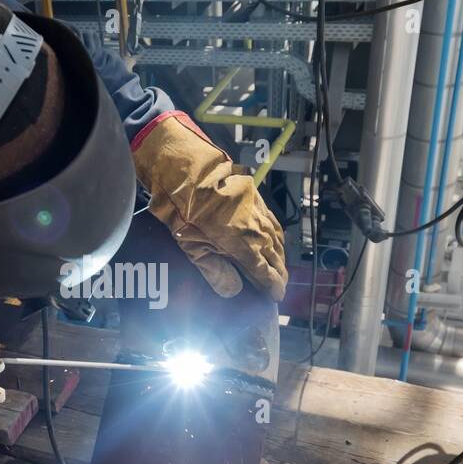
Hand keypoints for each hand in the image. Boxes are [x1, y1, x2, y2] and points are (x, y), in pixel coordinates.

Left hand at [132, 112, 287, 300]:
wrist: (185, 167)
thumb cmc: (182, 207)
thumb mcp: (191, 246)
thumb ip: (214, 271)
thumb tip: (232, 290)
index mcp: (243, 244)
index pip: (265, 271)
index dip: (272, 286)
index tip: (276, 296)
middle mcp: (256, 228)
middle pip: (274, 255)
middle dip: (279, 272)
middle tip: (280, 285)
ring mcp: (257, 210)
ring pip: (276, 237)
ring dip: (279, 254)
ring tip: (279, 265)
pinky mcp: (254, 195)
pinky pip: (272, 219)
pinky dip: (276, 233)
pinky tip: (274, 237)